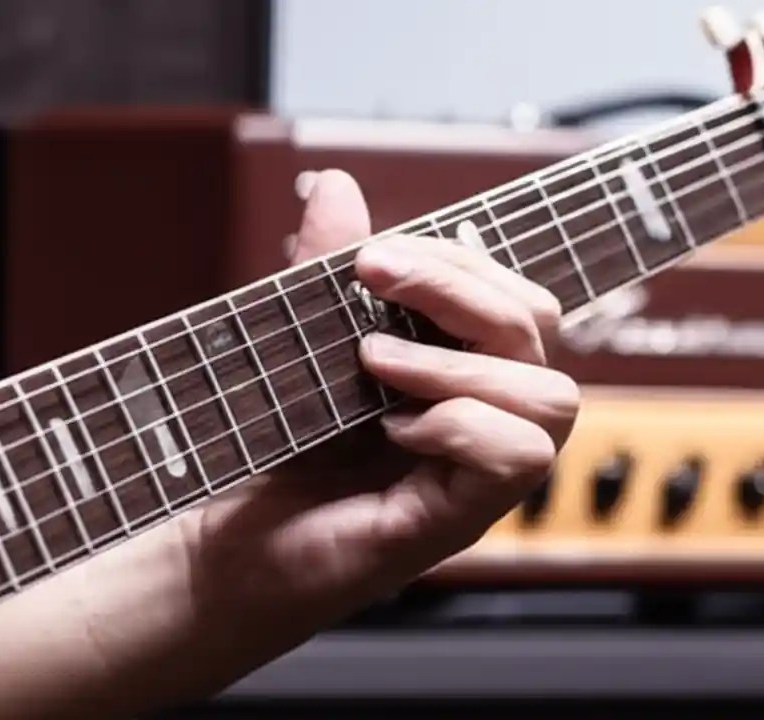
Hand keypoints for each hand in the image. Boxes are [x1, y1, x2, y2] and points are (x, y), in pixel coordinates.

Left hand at [170, 169, 578, 689]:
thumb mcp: (295, 343)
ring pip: (550, 397)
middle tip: (374, 274)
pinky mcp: (457, 521)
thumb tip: (337, 185)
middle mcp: (484, 421)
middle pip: (542, 329)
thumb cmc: (263, 451)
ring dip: (458, 362)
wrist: (214, 546)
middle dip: (461, 287)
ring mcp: (477, 476)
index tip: (377, 253)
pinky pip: (519, 459)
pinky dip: (457, 425)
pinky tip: (389, 426)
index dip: (465, 261)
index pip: (516, 299)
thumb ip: (322, 270)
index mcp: (459, 373)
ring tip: (373, 361)